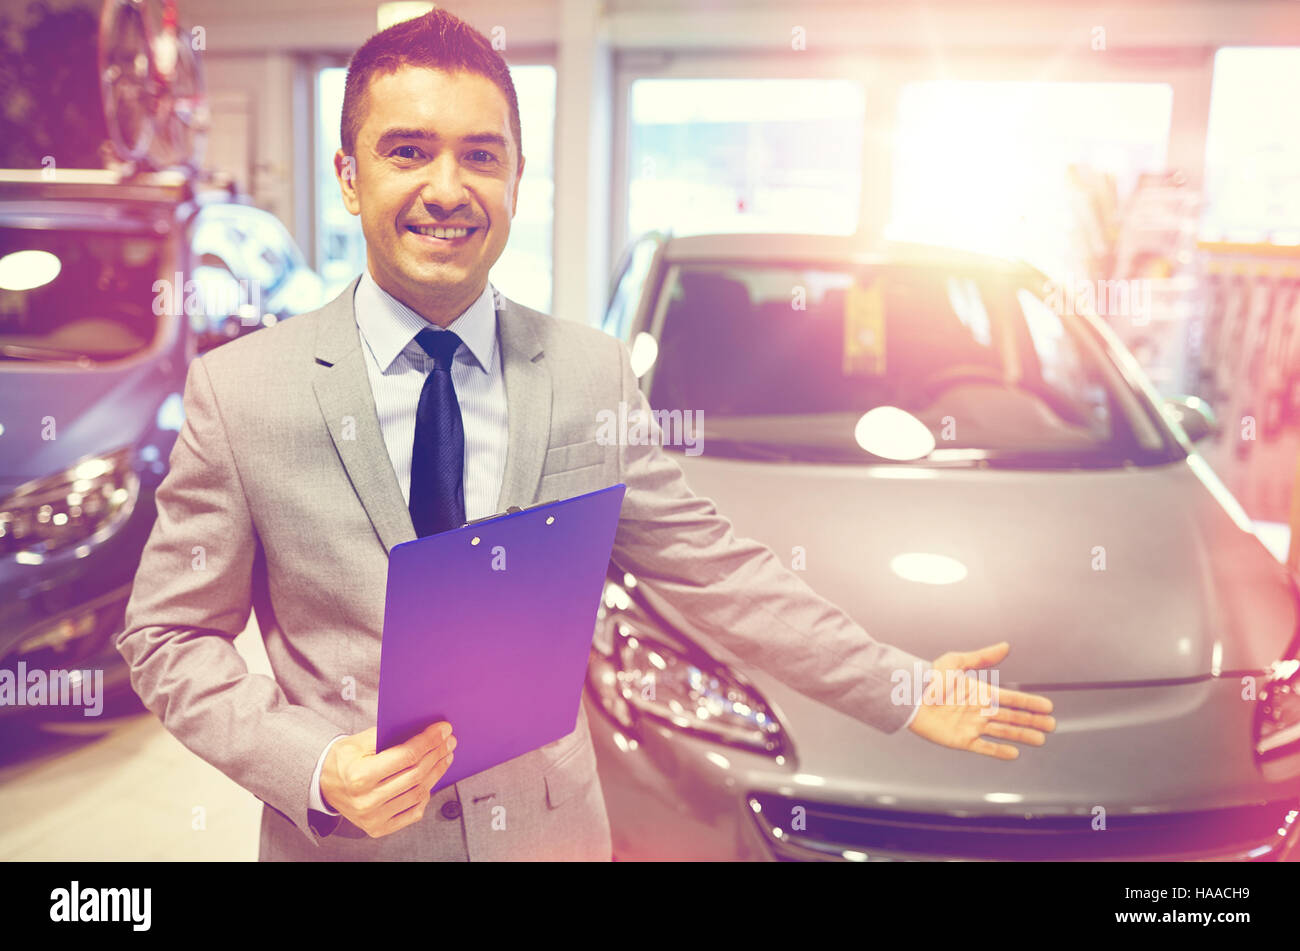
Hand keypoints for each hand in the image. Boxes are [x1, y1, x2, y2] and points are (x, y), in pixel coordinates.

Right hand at [320, 721, 457, 837]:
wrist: (324, 786)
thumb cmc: (343, 760)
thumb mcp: (357, 741)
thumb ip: (386, 735)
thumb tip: (421, 728)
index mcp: (360, 776)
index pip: (406, 756)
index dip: (428, 740)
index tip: (443, 729)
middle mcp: (367, 801)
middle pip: (416, 774)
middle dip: (437, 753)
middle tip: (449, 740)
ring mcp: (374, 818)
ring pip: (418, 793)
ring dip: (436, 772)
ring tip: (445, 756)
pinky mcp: (379, 828)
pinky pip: (413, 812)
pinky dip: (426, 795)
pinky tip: (431, 779)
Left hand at [906, 641, 1054, 758]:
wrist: (909, 698)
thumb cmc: (929, 678)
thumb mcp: (956, 663)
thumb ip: (982, 658)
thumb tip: (1006, 646)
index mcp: (980, 692)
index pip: (1011, 698)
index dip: (1030, 702)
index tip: (1048, 706)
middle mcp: (979, 710)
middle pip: (1012, 717)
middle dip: (1032, 721)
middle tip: (1052, 725)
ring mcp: (972, 726)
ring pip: (1004, 732)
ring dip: (1022, 735)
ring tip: (1041, 739)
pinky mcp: (962, 740)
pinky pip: (984, 748)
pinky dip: (999, 751)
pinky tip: (1014, 753)